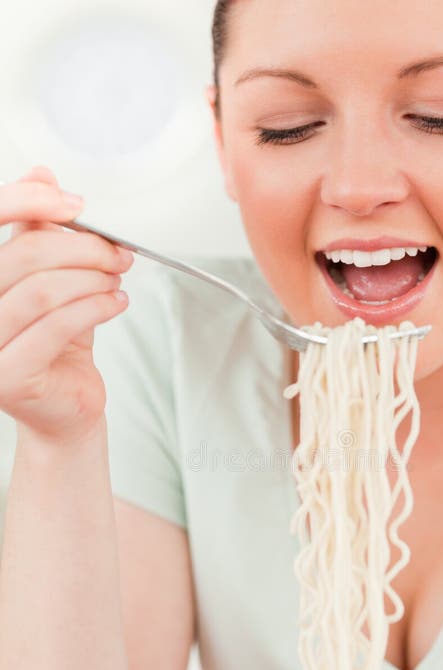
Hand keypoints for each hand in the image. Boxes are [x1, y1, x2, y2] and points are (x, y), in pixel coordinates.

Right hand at [0, 166, 134, 444]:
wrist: (66, 409)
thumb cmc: (56, 345)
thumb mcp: (47, 280)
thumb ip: (38, 232)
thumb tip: (42, 174)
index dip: (27, 200)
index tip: (75, 203)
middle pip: (23, 256)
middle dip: (81, 248)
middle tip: (117, 253)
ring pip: (43, 292)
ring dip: (92, 279)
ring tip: (117, 281)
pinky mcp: (8, 378)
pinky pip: (58, 327)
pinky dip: (97, 308)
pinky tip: (117, 304)